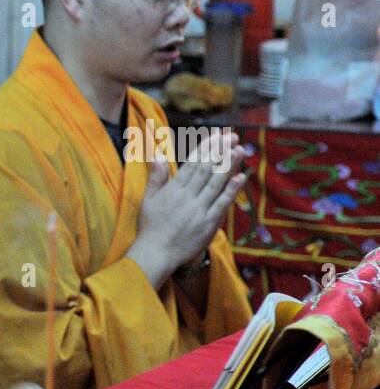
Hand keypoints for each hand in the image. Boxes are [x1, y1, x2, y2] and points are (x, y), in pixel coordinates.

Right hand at [127, 130, 246, 289]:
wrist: (156, 253)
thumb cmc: (150, 227)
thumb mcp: (148, 199)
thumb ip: (156, 177)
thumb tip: (158, 156)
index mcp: (173, 189)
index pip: (192, 163)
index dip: (206, 148)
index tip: (216, 135)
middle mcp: (187, 196)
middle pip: (206, 169)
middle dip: (220, 151)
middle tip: (232, 136)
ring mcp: (199, 210)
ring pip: (216, 183)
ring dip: (229, 165)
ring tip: (239, 150)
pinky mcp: (208, 223)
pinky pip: (222, 204)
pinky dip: (231, 190)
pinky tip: (240, 178)